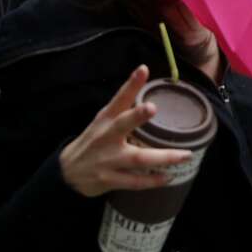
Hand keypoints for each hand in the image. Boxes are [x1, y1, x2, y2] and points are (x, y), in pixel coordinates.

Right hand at [59, 65, 193, 197]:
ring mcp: (108, 160)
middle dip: (137, 115)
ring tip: (184, 155)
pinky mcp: (109, 179)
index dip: (131, 84)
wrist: (67, 171)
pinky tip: (168, 177)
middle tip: (152, 107)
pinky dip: (152, 180)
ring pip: (137, 159)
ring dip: (162, 158)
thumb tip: (146, 78)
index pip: (119, 98)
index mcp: (106, 119)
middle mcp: (107, 137)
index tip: (143, 69)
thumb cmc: (94, 140)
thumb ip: (124, 104)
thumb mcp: (104, 119)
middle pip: (123, 124)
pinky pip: (134, 181)